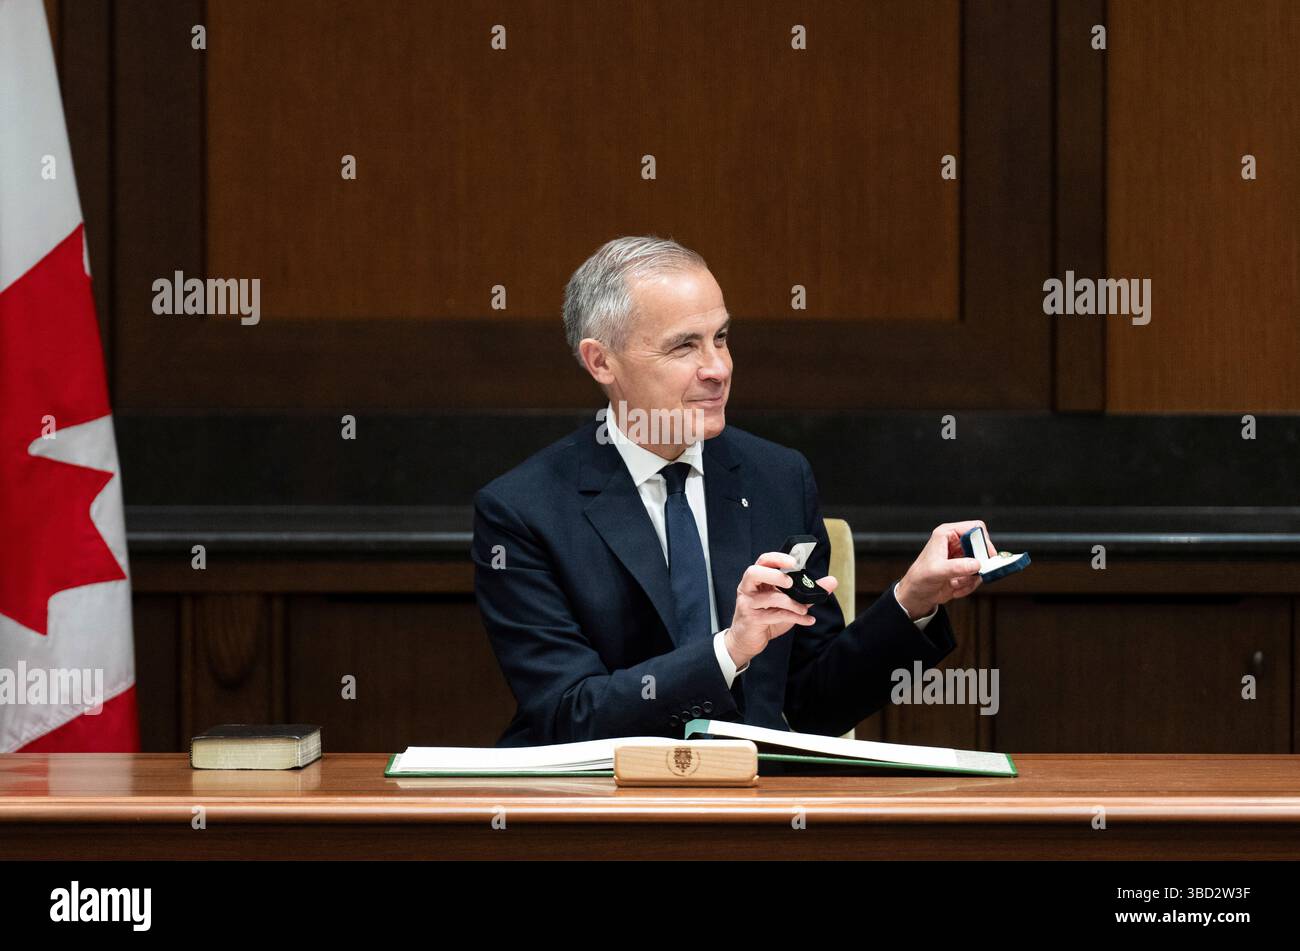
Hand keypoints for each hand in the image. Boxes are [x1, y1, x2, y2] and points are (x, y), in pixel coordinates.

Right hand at [725, 552, 836, 667]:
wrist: (747, 640)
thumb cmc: (766, 617)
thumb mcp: (789, 602)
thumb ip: (808, 591)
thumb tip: (832, 581)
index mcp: (757, 579)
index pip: (763, 561)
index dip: (777, 558)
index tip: (794, 561)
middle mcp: (748, 588)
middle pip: (754, 572)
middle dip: (774, 575)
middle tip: (790, 582)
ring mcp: (748, 603)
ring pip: (769, 597)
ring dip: (791, 602)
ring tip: (804, 608)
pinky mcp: (752, 619)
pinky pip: (775, 615)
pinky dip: (794, 617)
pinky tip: (808, 620)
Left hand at [895, 521, 988, 617]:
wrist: (917, 594)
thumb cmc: (920, 578)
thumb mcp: (937, 571)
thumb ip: (957, 567)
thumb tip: (976, 564)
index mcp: (946, 534)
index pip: (975, 527)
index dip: (983, 541)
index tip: (984, 557)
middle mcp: (956, 542)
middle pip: (982, 547)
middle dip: (979, 564)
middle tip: (974, 575)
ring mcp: (962, 556)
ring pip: (982, 564)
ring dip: (971, 578)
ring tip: (955, 583)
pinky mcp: (965, 569)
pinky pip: (978, 576)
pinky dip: (969, 585)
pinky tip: (954, 587)